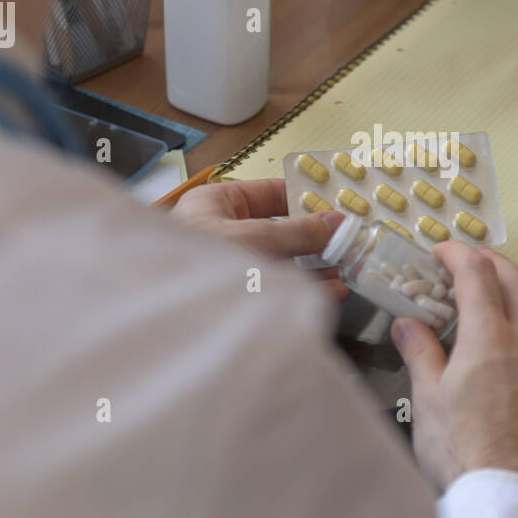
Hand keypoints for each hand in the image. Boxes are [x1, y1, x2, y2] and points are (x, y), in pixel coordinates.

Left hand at [171, 177, 347, 298]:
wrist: (171, 322)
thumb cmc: (197, 267)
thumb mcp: (255, 238)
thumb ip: (298, 231)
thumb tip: (335, 222)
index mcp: (214, 205)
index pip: (267, 194)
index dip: (304, 199)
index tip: (336, 209)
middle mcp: (221, 234)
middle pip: (278, 231)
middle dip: (315, 238)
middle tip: (347, 242)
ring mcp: (230, 269)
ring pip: (281, 263)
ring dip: (315, 266)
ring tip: (346, 267)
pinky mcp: (239, 299)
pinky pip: (278, 289)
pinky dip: (304, 288)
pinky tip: (331, 288)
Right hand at [391, 243, 517, 493]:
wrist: (509, 501)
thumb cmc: (461, 451)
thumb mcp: (426, 400)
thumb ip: (420, 353)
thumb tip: (407, 324)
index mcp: (489, 337)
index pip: (476, 273)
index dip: (457, 254)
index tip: (440, 252)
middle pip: (516, 283)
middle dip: (492, 264)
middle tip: (470, 263)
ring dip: (510, 309)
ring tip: (485, 321)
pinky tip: (510, 373)